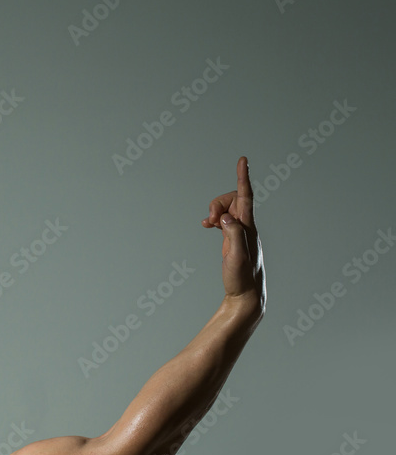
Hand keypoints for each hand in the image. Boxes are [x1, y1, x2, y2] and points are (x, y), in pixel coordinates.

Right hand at [202, 157, 265, 315]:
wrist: (246, 294)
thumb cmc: (242, 278)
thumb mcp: (236, 258)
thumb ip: (233, 235)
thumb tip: (227, 217)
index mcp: (248, 229)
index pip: (246, 197)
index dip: (243, 178)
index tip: (243, 160)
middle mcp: (247, 227)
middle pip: (233, 199)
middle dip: (218, 202)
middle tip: (209, 219)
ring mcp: (240, 232)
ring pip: (228, 208)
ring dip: (215, 210)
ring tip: (207, 224)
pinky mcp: (233, 238)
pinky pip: (224, 218)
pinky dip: (214, 217)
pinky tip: (206, 225)